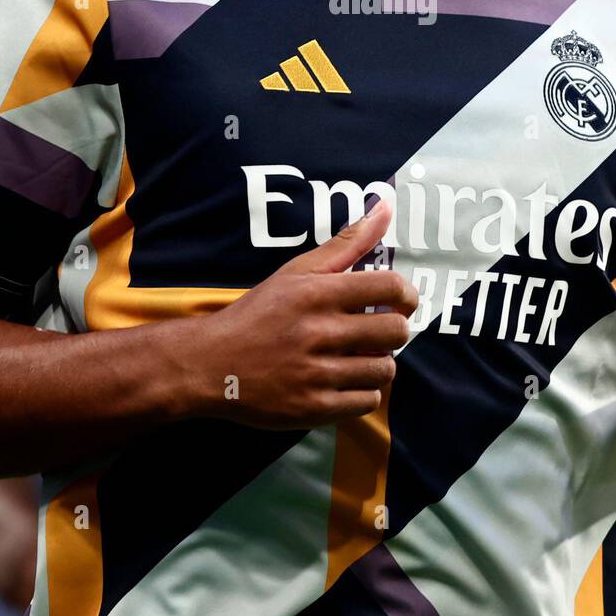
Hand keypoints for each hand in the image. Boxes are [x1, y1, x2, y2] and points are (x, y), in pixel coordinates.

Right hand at [180, 200, 416, 429]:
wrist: (210, 364)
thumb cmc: (258, 313)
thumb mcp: (295, 272)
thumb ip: (346, 243)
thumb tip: (386, 207)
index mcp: (317, 294)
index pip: (389, 287)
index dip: (406, 294)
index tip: (402, 301)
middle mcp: (319, 332)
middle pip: (395, 331)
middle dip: (394, 330)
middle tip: (376, 331)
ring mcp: (316, 374)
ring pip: (384, 369)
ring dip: (379, 363)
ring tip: (359, 357)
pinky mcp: (313, 408)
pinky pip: (368, 401)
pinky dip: (365, 392)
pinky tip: (347, 381)